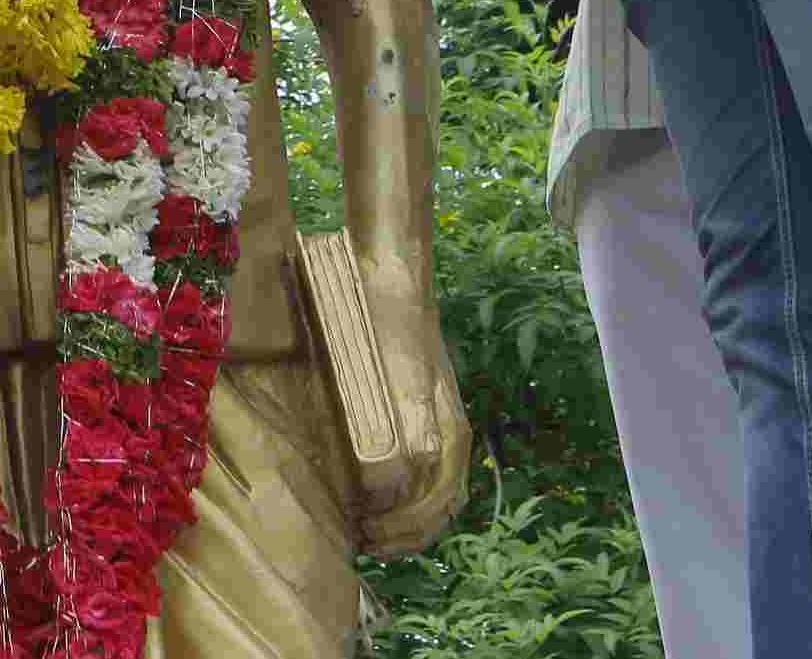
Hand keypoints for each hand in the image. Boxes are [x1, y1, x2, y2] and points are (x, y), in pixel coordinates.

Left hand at [352, 262, 471, 559]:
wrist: (390, 271)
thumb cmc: (383, 318)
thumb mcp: (392, 373)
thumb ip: (405, 428)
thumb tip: (393, 489)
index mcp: (447, 428)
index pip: (439, 500)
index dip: (404, 528)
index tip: (365, 532)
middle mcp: (449, 431)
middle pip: (442, 506)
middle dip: (405, 534)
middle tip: (362, 541)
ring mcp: (440, 422)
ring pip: (438, 495)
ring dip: (408, 524)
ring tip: (369, 533)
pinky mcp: (425, 412)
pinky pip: (430, 474)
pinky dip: (410, 501)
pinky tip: (379, 503)